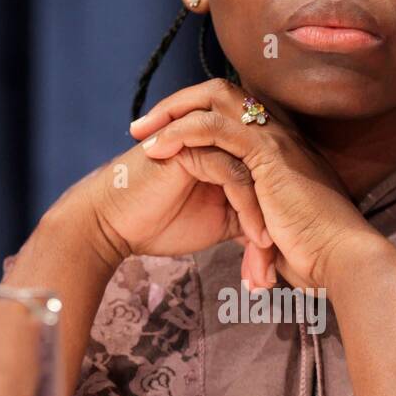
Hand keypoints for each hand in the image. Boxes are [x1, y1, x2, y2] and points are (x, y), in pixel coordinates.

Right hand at [68, 130, 274, 277]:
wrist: (113, 225)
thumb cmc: (158, 223)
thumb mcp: (217, 223)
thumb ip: (245, 217)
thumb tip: (277, 235)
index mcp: (224, 151)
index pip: (266, 174)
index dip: (277, 214)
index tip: (281, 256)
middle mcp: (217, 139)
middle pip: (265, 168)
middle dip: (276, 210)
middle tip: (281, 249)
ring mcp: (204, 139)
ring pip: (254, 171)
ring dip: (264, 214)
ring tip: (267, 249)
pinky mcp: (192, 147)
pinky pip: (233, 173)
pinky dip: (248, 207)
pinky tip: (253, 236)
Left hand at [129, 79, 373, 288]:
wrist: (340, 258)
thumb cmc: (314, 253)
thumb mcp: (275, 228)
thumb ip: (255, 220)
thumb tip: (245, 243)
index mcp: (280, 147)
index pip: (233, 111)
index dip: (195, 116)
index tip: (162, 137)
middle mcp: (278, 133)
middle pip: (220, 92)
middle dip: (177, 103)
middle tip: (143, 127)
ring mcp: (274, 138)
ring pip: (213, 98)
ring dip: (172, 112)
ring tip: (141, 134)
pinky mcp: (266, 152)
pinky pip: (214, 128)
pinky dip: (182, 132)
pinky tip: (158, 149)